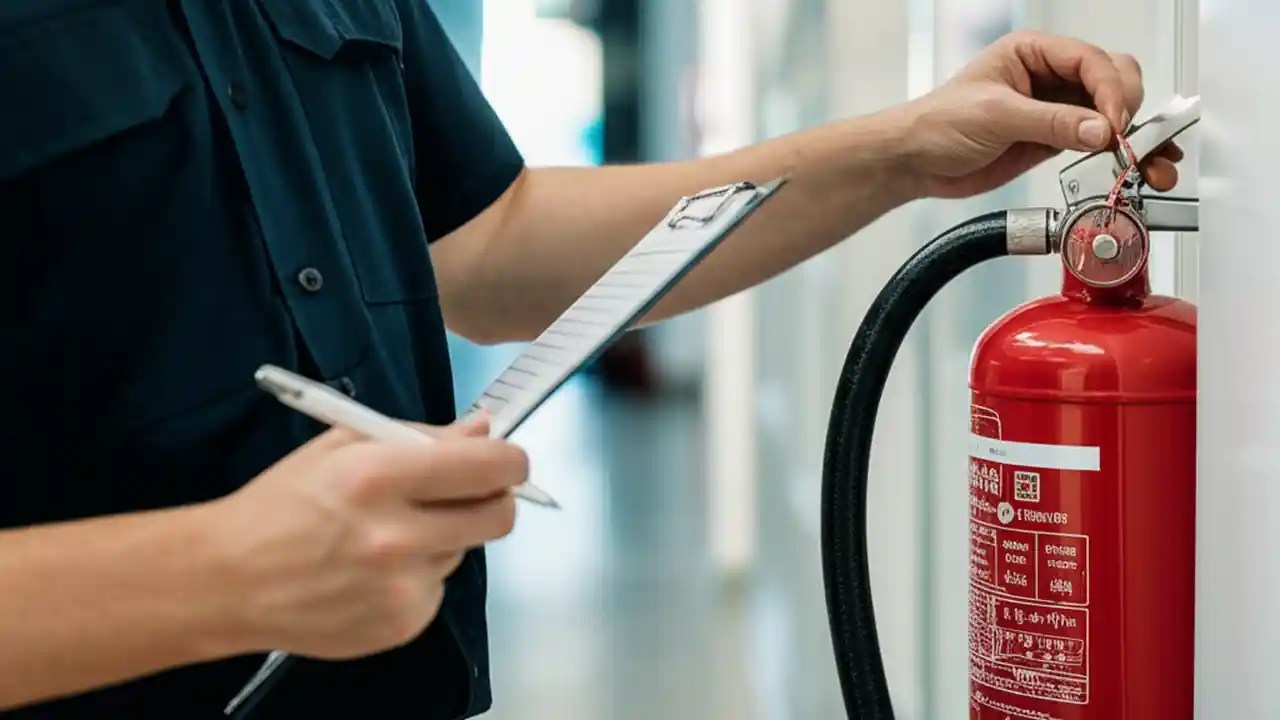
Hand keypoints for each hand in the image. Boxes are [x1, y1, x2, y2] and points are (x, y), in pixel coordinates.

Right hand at [205, 413, 523, 659]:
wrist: (228, 579)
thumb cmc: (282, 503)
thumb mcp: (342, 445)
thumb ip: (421, 435)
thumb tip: (484, 429)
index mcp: (378, 477)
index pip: (488, 468)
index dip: (511, 460)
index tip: (508, 460)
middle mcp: (395, 536)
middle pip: (498, 517)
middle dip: (495, 499)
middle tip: (471, 492)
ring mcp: (400, 587)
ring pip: (464, 550)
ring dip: (444, 536)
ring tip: (389, 532)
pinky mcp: (400, 623)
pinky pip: (439, 587)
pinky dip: (420, 573)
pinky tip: (375, 568)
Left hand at [898, 29, 1184, 198]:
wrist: (915, 163)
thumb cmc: (937, 124)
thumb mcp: (994, 116)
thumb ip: (1050, 122)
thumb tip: (1100, 129)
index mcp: (1034, 52)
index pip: (1091, 61)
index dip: (1110, 91)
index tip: (1114, 124)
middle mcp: (1050, 75)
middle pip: (1114, 80)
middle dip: (1128, 109)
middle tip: (1125, 141)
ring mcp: (1055, 107)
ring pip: (1112, 112)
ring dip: (1135, 134)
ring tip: (1150, 161)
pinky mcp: (1054, 138)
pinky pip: (1097, 140)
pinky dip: (1119, 152)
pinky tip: (1135, 165)